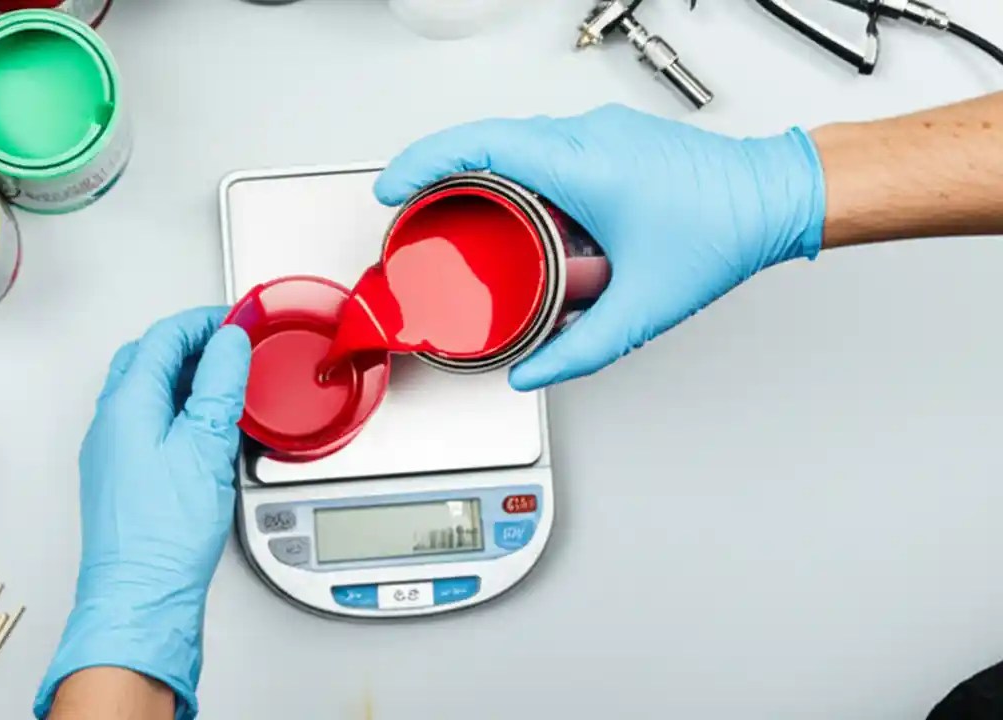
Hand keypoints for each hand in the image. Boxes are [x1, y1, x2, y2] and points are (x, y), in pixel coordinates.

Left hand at [35, 308, 250, 719]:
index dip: (204, 321)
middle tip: (232, 347)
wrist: (140, 596)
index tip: (238, 321)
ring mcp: (113, 450)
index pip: (164, 336)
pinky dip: (179, 410)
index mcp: (127, 403)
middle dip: (192, 344)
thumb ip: (220, 385)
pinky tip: (206, 429)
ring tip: (225, 384)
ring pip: (147, 391)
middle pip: (149, 358)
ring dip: (186, 377)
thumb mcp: (206, 445)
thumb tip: (229, 343)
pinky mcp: (124, 476)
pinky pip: (148, 423)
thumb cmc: (163, 532)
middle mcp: (112, 421)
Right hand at [374, 105, 825, 389]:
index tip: (394, 184)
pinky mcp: (612, 138)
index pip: (481, 145)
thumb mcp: (643, 306)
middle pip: (488, 141)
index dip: (424, 161)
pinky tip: (523, 215)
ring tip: (464, 216)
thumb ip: (580, 351)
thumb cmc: (722, 230)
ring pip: (516, 143)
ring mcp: (601, 132)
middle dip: (440, 171)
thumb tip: (533, 371)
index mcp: (585, 166)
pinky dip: (517, 175)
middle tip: (414, 206)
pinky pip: (545, 148)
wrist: (774, 196)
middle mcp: (588, 137)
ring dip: (484, 175)